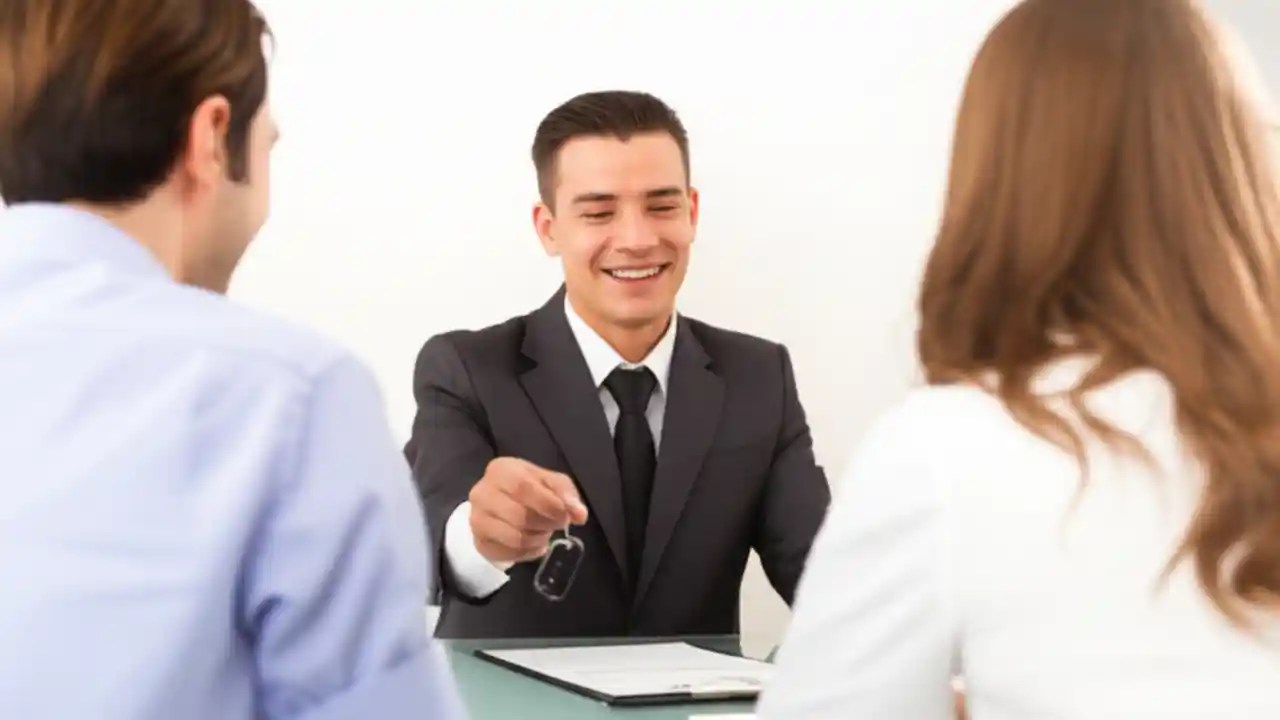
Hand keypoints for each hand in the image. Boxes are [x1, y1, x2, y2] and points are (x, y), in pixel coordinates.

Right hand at [469, 457, 588, 564]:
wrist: (500, 504)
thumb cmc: (529, 488)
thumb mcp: (550, 482)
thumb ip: (566, 493)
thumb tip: (579, 513)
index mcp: (500, 470)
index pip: (523, 487)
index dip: (548, 504)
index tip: (565, 514)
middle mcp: (482, 493)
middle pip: (519, 516)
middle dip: (546, 524)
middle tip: (557, 524)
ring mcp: (477, 519)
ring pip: (514, 538)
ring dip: (538, 540)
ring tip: (544, 533)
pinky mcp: (480, 543)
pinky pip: (509, 554)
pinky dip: (529, 553)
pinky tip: (534, 544)